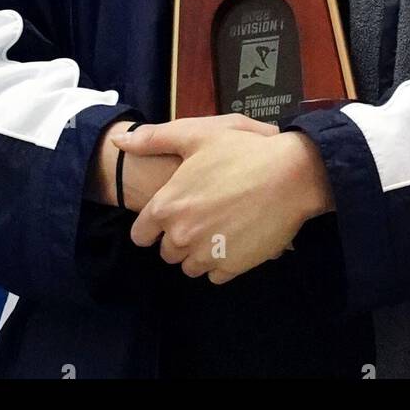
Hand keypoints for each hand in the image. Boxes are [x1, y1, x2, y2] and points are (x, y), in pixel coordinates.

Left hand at [113, 121, 330, 282]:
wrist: (290, 175)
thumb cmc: (241, 151)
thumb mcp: (197, 134)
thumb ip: (153, 139)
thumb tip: (119, 141)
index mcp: (167, 205)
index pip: (141, 235)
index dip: (153, 225)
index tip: (170, 215)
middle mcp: (182, 235)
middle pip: (166, 252)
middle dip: (178, 237)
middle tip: (201, 214)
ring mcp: (207, 253)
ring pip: (189, 266)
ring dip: (198, 251)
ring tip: (219, 227)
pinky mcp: (232, 267)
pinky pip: (215, 275)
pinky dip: (221, 261)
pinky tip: (234, 238)